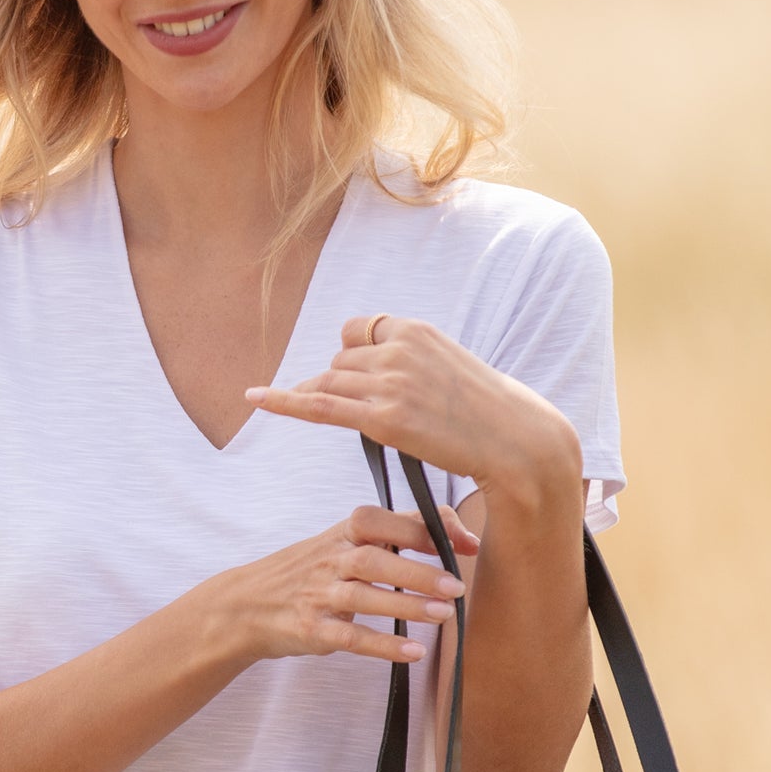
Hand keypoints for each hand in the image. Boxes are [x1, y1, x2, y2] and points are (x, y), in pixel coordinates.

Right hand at [207, 503, 474, 668]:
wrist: (245, 605)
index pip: (384, 522)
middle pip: (376, 559)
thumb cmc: (310, 571)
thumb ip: (395, 534)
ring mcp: (318, 595)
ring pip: (364, 596)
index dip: (426, 530)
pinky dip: (384, 646)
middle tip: (457, 586)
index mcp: (342, 532)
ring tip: (445, 615)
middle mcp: (330, 559)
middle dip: (418, 572)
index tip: (465, 544)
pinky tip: (414, 652)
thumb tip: (460, 535)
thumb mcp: (343, 543)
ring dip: (406, 605)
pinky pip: (351, 637)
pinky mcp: (312, 629)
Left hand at [247, 313, 580, 502]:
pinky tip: (254, 398)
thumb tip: (375, 371)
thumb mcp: (448, 368)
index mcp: (415, 330)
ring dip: (330, 401)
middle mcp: (398, 350)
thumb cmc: (487, 413)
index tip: (359, 376)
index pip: (356, 330)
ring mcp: (389, 383)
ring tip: (352, 421)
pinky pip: (319, 405)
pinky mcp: (383, 419)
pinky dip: (283, 400)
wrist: (515, 441)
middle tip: (369, 412)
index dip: (352, 354)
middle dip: (343, 385)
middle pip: (339, 361)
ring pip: (329, 383)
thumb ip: (410, 361)